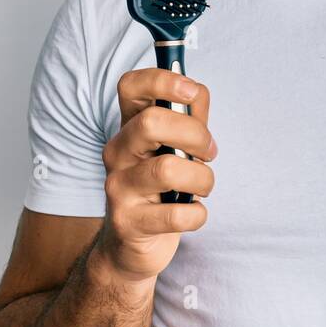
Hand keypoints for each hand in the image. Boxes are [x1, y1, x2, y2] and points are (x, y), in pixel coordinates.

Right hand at [91, 68, 215, 284]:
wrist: (131, 246)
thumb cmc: (161, 189)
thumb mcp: (176, 147)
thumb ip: (189, 117)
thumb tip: (196, 91)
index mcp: (129, 127)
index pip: (130, 85)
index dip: (162, 79)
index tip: (190, 90)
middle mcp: (117, 152)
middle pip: (151, 122)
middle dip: (195, 135)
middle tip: (208, 153)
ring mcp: (118, 188)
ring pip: (168, 169)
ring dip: (202, 179)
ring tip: (202, 187)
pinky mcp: (128, 222)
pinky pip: (176, 213)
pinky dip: (197, 215)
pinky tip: (192, 214)